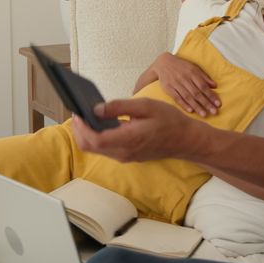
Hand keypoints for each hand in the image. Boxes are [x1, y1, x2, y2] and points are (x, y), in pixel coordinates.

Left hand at [70, 98, 205, 163]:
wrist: (186, 140)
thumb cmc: (169, 121)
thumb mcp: (145, 106)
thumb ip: (119, 107)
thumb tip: (96, 109)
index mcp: (127, 139)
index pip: (93, 139)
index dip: (81, 127)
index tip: (77, 112)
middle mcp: (123, 152)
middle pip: (89, 147)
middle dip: (79, 130)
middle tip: (78, 112)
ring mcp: (125, 156)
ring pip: (95, 149)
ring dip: (86, 134)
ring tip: (86, 115)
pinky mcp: (126, 156)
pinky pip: (105, 149)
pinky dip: (97, 137)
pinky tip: (99, 123)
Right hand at [149, 52, 220, 116]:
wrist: (163, 63)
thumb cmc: (181, 66)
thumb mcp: (193, 67)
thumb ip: (204, 77)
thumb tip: (215, 86)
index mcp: (192, 73)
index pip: (203, 86)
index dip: (211, 95)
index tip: (218, 104)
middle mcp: (184, 78)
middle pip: (197, 93)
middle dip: (206, 103)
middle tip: (214, 112)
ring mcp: (176, 84)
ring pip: (188, 97)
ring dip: (197, 106)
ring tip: (204, 115)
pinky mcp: (168, 88)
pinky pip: (176, 98)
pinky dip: (183, 104)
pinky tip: (190, 110)